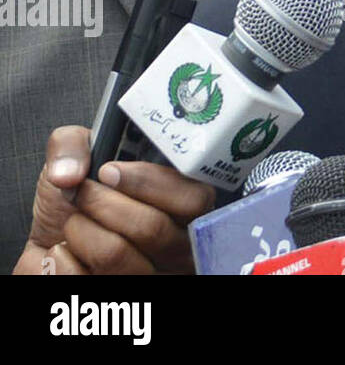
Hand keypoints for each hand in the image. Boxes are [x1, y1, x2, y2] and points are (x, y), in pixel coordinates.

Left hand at [13, 125, 214, 274]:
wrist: (49, 244)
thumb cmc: (75, 203)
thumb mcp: (77, 159)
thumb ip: (72, 146)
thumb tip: (68, 172)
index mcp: (183, 207)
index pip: (195, 199)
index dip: (153, 183)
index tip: (110, 172)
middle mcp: (176, 247)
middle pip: (153, 228)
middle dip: (103, 204)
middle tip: (82, 193)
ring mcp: (150, 276)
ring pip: (116, 255)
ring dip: (80, 231)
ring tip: (74, 223)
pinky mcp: (119, 298)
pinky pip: (83, 279)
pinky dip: (59, 259)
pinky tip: (63, 251)